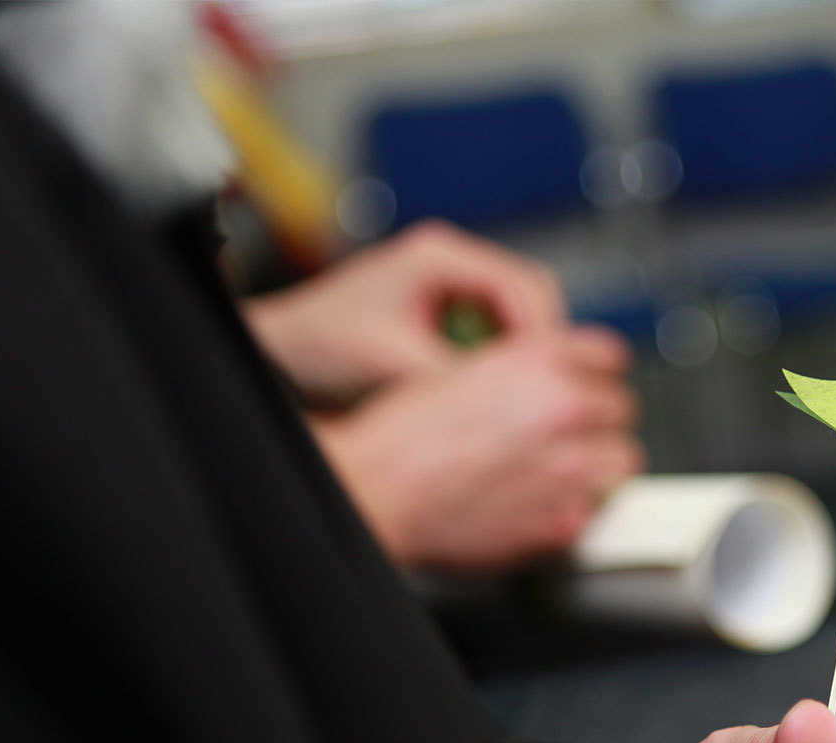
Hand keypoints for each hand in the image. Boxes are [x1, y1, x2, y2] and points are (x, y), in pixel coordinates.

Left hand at [245, 220, 569, 402]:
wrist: (284, 347)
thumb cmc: (322, 341)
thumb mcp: (394, 362)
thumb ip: (456, 375)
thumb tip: (512, 396)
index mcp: (440, 254)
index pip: (525, 285)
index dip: (545, 333)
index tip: (551, 375)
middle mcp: (450, 258)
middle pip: (530, 294)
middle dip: (540, 342)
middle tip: (544, 388)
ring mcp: (449, 280)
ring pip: (517, 311)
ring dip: (520, 350)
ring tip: (517, 391)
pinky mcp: (444, 304)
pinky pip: (493, 327)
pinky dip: (497, 354)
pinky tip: (487, 384)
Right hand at [309, 326, 642, 572]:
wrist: (378, 490)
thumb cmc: (402, 438)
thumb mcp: (463, 371)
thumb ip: (520, 372)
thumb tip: (552, 380)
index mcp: (538, 360)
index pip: (609, 355)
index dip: (595, 373)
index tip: (590, 385)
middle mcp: (564, 407)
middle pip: (621, 408)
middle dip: (596, 422)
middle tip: (568, 435)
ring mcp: (570, 466)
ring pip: (623, 461)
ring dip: (598, 466)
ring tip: (562, 473)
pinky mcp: (564, 518)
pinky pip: (595, 510)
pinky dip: (574, 510)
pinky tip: (542, 504)